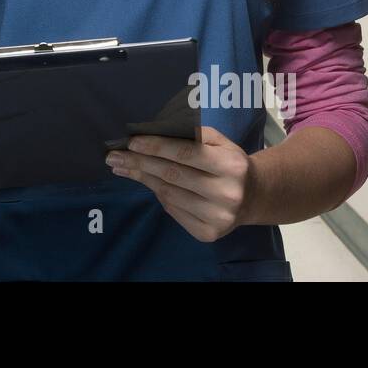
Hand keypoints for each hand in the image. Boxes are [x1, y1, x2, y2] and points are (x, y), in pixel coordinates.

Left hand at [105, 126, 256, 241]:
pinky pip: (172, 210)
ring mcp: (217, 217)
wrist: (253, 197)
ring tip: (122, 167)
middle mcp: (227, 193)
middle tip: (114, 156)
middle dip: (139, 162)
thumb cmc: (229, 162)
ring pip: (168, 194)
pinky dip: (158, 194)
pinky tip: (146, 182)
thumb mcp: (219, 141)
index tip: (131, 141)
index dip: (156, 146)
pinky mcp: (208, 234)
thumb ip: (190, 135)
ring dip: (142, 178)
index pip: (186, 153)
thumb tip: (150, 134)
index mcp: (231, 165)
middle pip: (173, 175)